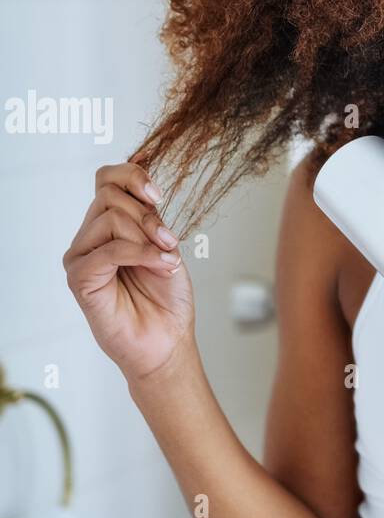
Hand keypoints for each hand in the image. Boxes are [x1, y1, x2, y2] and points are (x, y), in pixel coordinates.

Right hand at [63, 161, 194, 384]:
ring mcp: (81, 258)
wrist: (167, 341)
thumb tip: (144, 191)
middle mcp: (90, 238)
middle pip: (109, 195)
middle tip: (168, 241)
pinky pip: (109, 250)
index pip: (106, 179)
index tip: (158, 195)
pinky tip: (160, 264)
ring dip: (147, 236)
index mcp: (110, 226)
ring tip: (166, 260)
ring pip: (111, 219)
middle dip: (147, 214)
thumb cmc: (167, 300)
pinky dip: (141, 253)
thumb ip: (150, 218)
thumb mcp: (166, 246)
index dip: (132, 176)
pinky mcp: (80, 279)